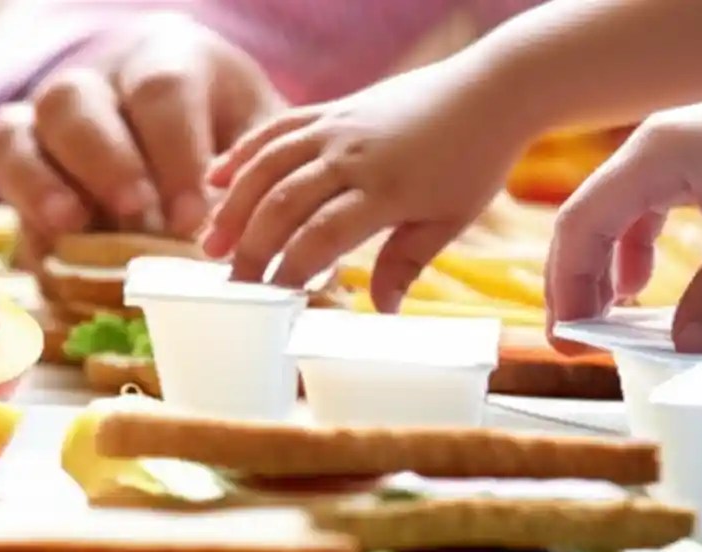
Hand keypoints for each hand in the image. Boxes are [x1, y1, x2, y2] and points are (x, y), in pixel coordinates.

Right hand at [0, 13, 279, 256]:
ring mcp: (46, 119)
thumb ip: (250, 174)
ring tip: (71, 225)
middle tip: (134, 211)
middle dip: (104, 159)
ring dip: (42, 182)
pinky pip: (2, 174)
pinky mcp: (20, 160)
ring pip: (18, 128)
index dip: (174, 152)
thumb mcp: (254, 140)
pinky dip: (21, 208)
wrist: (185, 136)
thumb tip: (234, 231)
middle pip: (75, 99)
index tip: (191, 216)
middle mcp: (95, 80)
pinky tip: (50, 245)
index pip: (161, 89)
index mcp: (164, 59)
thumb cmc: (225, 137)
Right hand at [202, 62, 527, 307]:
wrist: (491, 88)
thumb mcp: (449, 220)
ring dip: (232, 204)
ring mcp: (336, 126)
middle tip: (232, 283)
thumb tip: (379, 312)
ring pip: (267, 164)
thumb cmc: (474, 161)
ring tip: (210, 242)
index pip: (321, 235)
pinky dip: (242, 153)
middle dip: (250, 247)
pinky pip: (275, 128)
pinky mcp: (330, 108)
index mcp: (386, 190)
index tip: (273, 299)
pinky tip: (215, 179)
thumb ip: (406, 264)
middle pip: (283, 202)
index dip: (290, 269)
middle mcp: (352, 155)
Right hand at [547, 104, 701, 352]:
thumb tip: (685, 344)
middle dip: (573, 282)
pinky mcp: (699, 157)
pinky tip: (635, 282)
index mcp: (654, 154)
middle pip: (585, 218)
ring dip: (598, 268)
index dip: (567, 287)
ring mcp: (676, 149)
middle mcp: (654, 147)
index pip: (579, 224)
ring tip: (598, 317)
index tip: (572, 340)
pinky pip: (645, 205)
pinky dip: (632, 248)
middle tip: (571, 339)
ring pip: (613, 214)